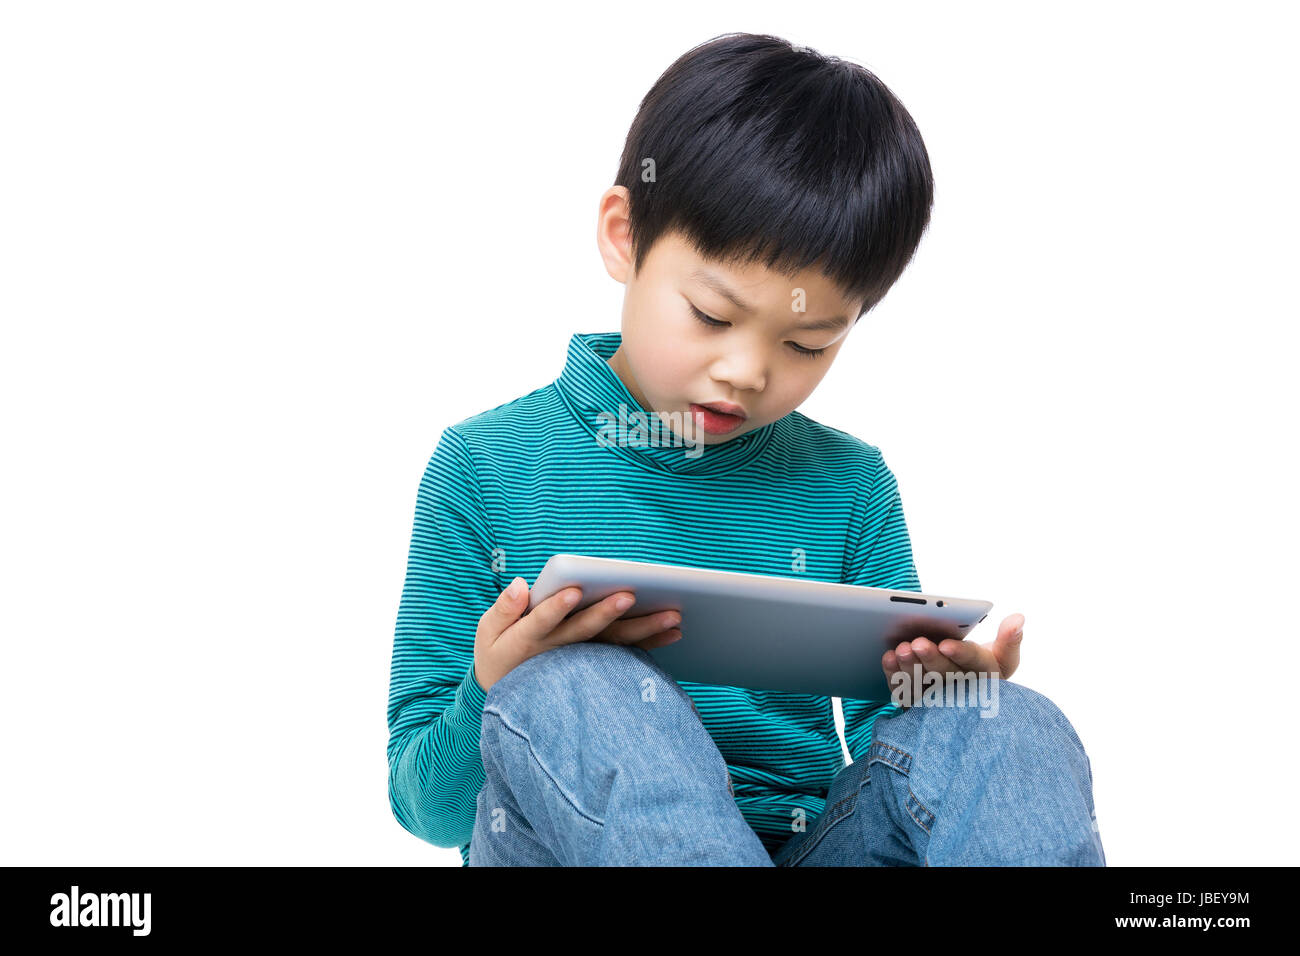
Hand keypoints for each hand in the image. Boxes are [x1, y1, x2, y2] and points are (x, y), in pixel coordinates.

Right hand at [474, 578, 682, 693]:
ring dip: (644, 630)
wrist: (514, 703)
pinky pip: (627, 655)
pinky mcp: (599, 668)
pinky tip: (674, 632)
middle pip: (585, 632)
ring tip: (672, 617)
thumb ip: (502, 610)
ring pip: (614, 645)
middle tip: (630, 594)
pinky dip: (652, 645)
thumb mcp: (488, 635)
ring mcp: (582, 663)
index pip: (541, 622)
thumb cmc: (501, 656)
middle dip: (608, 613)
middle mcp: (559, 652)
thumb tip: (520, 584)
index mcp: (527, 639)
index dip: (556, 607)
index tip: (574, 590)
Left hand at [881, 612, 1024, 687]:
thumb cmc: (983, 669)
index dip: (961, 654)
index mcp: (985, 677)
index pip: (974, 664)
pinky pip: (904, 693)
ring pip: (922, 685)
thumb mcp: (1002, 657)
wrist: (966, 694)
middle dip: (930, 658)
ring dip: (910, 667)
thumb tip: (1018, 618)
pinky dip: (894, 676)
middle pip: (945, 675)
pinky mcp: (917, 705)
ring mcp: (937, 701)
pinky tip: (887, 658)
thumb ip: (1010, 638)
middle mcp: (962, 692)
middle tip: (917, 643)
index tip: (946, 643)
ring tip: (900, 649)